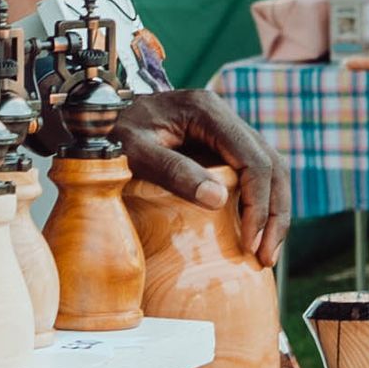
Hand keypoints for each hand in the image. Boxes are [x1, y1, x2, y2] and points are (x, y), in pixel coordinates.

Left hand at [114, 87, 289, 265]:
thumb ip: (172, 171)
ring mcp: (224, 131)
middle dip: (274, 213)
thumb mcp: (133, 153)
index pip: (253, 159)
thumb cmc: (108, 134)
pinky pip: (251, 175)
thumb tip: (218, 199)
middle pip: (271, 165)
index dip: (258, 203)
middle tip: (265, 257)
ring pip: (269, 170)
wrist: (94, 120)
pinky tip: (252, 235)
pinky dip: (257, 205)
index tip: (250, 241)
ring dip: (272, 212)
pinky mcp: (219, 148)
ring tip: (264, 254)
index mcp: (207, 111)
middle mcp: (223, 117)